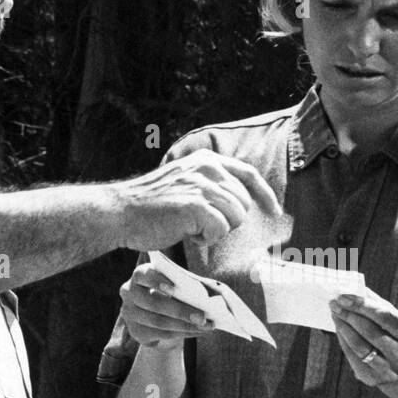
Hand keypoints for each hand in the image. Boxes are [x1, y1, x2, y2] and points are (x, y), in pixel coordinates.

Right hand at [115, 151, 280, 250]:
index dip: (265, 194)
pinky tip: (186, 233)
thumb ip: (212, 183)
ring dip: (216, 230)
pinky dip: (206, 238)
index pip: (249, 174)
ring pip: (235, 217)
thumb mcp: (185, 180)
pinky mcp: (196, 205)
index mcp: (207, 159)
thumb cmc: (153, 204)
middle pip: (243, 203)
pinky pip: (220, 230)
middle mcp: (208, 168)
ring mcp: (202, 185)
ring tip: (191, 226)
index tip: (276, 211)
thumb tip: (244, 201)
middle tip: (199, 223)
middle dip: (227, 220)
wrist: (122, 211)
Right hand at [119, 263, 211, 349]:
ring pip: (158, 321)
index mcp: (140, 275)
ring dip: (185, 325)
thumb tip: (206, 297)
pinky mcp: (136, 332)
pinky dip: (184, 333)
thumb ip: (184, 285)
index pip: (143, 274)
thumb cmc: (172, 292)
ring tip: (207, 326)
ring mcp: (130, 314)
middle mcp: (129, 293)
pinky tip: (200, 331)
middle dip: (180, 311)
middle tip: (202, 317)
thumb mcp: (176, 284)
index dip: (157, 280)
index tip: (175, 287)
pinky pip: (161, 334)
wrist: (159, 315)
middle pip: (153, 302)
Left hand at [329, 290, 397, 386]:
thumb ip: (379, 305)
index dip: (363, 305)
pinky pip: (353, 357)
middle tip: (335, 303)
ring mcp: (389, 371)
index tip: (344, 295)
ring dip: (343, 327)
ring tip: (335, 314)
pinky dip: (343, 340)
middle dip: (349, 315)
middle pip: (370, 331)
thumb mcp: (397, 321)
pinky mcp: (373, 379)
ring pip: (359, 346)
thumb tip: (356, 288)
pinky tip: (339, 329)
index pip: (385, 316)